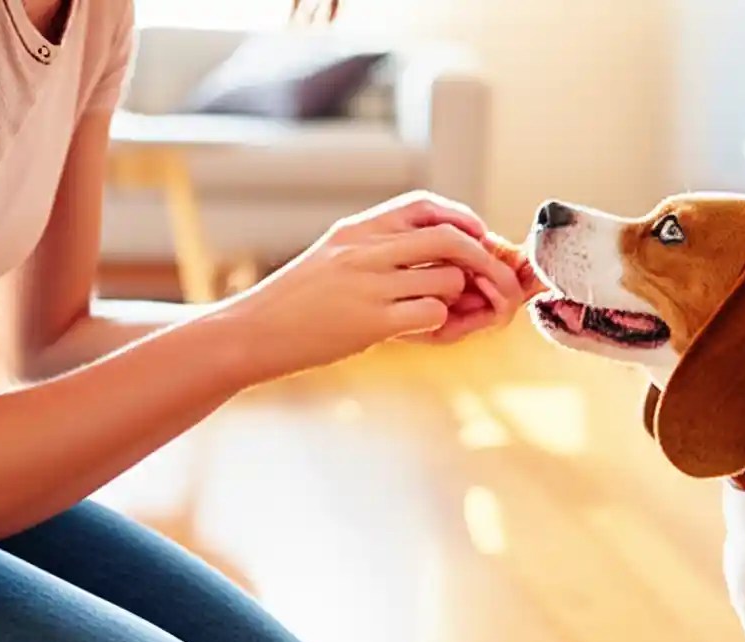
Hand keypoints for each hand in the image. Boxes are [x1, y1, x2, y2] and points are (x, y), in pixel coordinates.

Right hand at [220, 192, 523, 378]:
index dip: (462, 218)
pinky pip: (431, 314)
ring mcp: (368, 284)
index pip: (424, 205)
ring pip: (447, 278)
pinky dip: (439, 324)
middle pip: (450, 237)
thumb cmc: (295, 301)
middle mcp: (365, 249)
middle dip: (484, 260)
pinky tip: (420, 331)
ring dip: (459, 299)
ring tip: (448, 313)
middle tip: (493, 282)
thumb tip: (431, 255)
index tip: (478, 237)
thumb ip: (377, 249)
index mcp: (357, 229)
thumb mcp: (332, 258)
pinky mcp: (369, 321)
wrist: (251, 333)